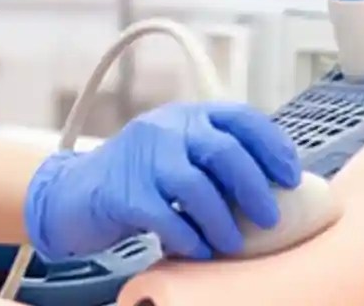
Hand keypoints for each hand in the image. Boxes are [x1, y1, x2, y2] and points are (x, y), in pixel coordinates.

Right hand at [24, 101, 301, 260]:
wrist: (73, 194)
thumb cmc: (136, 179)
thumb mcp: (176, 155)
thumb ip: (214, 160)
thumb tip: (273, 185)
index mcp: (185, 116)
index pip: (239, 117)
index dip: (272, 145)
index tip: (291, 176)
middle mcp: (164, 128)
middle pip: (222, 150)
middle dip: (254, 188)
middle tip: (269, 218)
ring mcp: (140, 157)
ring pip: (195, 185)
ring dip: (221, 220)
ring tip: (231, 243)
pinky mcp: (121, 192)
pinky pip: (165, 217)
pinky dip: (188, 238)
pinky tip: (197, 249)